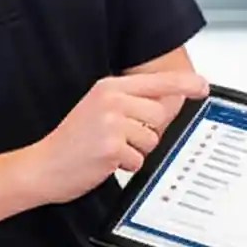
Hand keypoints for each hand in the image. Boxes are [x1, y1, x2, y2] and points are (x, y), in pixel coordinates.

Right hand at [29, 71, 208, 204]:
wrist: (44, 164)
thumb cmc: (73, 139)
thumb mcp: (100, 108)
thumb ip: (132, 102)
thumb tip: (170, 102)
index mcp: (109, 87)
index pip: (157, 81)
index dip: (184, 85)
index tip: (202, 86)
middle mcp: (112, 100)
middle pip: (160, 114)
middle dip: (149, 131)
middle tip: (123, 137)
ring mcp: (111, 123)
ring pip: (152, 139)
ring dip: (137, 150)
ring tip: (112, 148)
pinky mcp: (112, 147)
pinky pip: (139, 160)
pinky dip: (127, 165)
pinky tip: (107, 160)